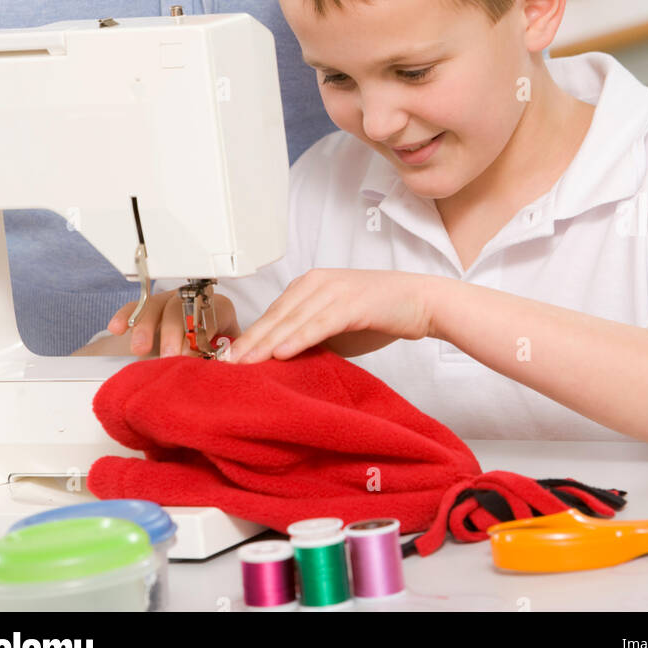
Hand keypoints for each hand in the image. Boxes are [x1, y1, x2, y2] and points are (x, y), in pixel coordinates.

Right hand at [105, 288, 240, 357]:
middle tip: (168, 356)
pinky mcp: (149, 307)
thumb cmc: (220, 344)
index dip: (200, 334)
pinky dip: (125, 317)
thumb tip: (229, 366)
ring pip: (155, 307)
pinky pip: (134, 307)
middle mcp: (192, 301)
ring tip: (139, 349)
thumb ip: (229, 356)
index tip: (191, 356)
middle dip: (173, 333)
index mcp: (218, 308)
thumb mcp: (231, 349)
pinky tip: (117, 329)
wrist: (208, 336)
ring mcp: (169, 301)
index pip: (210, 314)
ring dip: (146, 327)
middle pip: (181, 310)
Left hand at [224, 269, 433, 363]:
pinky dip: (298, 338)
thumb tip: (279, 361)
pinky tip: (281, 353)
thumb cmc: (378, 314)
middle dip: (250, 342)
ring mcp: (334, 290)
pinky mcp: (352, 302)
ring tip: (245, 364)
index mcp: (309, 284)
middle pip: (276, 316)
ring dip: (267, 343)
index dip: (250, 337)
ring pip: (292, 319)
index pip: (272, 313)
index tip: (228, 359)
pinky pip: (319, 323)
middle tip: (226, 366)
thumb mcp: (335, 326)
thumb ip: (308, 336)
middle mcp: (317, 282)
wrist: (420, 302)